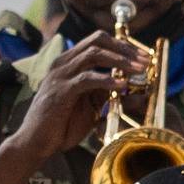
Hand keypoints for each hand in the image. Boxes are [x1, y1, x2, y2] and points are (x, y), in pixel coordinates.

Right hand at [13, 34, 132, 163]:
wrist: (37, 142)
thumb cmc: (62, 125)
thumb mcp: (91, 106)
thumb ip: (109, 94)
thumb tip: (136, 91)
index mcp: (70, 63)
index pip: (98, 41)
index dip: (123, 45)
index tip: (144, 55)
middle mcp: (64, 63)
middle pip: (98, 41)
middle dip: (125, 48)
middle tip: (145, 60)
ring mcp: (61, 75)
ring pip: (94, 54)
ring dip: (120, 61)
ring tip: (140, 69)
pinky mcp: (61, 91)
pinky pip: (87, 79)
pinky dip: (107, 80)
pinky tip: (122, 86)